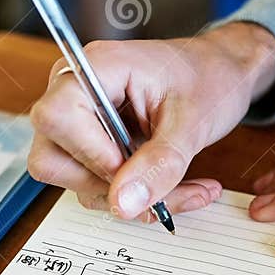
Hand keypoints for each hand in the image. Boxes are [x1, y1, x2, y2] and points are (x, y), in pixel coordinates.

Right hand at [28, 22, 274, 220]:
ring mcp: (80, 124)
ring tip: (189, 190)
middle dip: (110, 186)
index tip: (132, 166)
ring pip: (76, 182)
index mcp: (95, 69)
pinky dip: (139, 200)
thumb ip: (160, 163)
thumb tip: (123, 205)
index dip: (90, 153)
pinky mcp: (93, 149)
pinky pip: (98, 188)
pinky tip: (178, 189)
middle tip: (164, 187)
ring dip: (133, 200)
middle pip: (52, 159)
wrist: (222, 74)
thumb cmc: (209, 78)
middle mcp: (75, 94)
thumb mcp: (193, 121)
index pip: (57, 117)